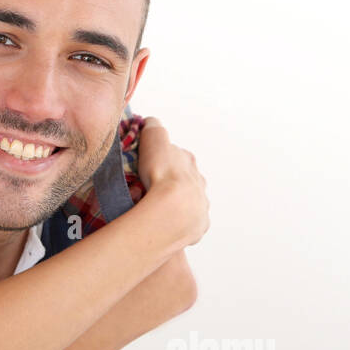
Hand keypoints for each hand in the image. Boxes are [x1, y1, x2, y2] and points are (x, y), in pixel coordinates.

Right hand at [135, 116, 208, 248]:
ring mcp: (201, 205)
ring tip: (154, 210)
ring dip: (174, 204)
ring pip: (187, 202)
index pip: (176, 156)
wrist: (172, 211)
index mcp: (189, 162)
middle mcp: (200, 183)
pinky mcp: (198, 226)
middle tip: (149, 190)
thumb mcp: (154, 140)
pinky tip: (162, 224)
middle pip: (184, 180)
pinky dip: (176, 223)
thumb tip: (151, 122)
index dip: (161, 159)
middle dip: (170, 183)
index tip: (148, 166)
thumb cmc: (162, 174)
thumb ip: (153, 127)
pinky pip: (186, 224)